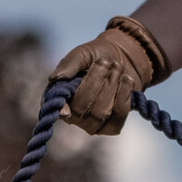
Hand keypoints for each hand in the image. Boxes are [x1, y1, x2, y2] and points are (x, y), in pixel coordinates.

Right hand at [49, 16, 170, 135]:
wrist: (124, 58)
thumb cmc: (98, 55)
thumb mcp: (82, 54)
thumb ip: (69, 64)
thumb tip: (55, 78)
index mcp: (60, 96)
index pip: (57, 107)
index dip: (60, 110)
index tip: (66, 111)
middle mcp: (73, 114)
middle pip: (81, 110)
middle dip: (97, 81)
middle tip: (106, 62)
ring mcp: (92, 124)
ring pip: (100, 114)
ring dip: (112, 86)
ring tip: (117, 68)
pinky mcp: (111, 127)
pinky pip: (117, 119)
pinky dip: (124, 96)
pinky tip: (126, 81)